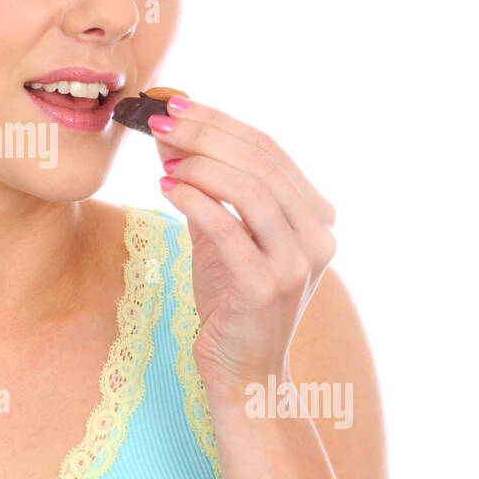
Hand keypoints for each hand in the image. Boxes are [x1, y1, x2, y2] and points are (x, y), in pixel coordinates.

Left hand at [147, 95, 337, 396]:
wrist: (243, 374)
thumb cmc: (231, 301)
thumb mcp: (221, 235)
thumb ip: (206, 187)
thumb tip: (170, 134)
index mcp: (315, 217)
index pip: (270, 150)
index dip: (221, 122)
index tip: (176, 104)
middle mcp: (318, 236)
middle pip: (261, 162)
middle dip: (205, 134)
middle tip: (161, 120)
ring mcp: (298, 263)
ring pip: (251, 189)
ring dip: (199, 165)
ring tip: (163, 158)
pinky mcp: (267, 288)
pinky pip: (228, 228)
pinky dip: (193, 200)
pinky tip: (166, 188)